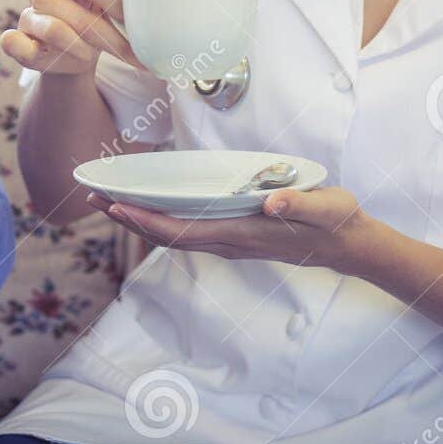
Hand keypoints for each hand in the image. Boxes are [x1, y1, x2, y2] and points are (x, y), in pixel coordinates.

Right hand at [0, 0, 147, 76]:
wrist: (74, 53)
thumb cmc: (94, 22)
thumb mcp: (110, 6)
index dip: (122, 9)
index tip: (142, 30)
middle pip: (84, 18)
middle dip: (114, 42)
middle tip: (134, 57)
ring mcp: (29, 15)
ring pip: (55, 32)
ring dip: (82, 50)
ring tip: (91, 56)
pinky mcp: (15, 38)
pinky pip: (14, 43)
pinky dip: (32, 53)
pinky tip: (51, 59)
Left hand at [87, 186, 373, 273]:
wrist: (349, 244)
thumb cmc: (335, 221)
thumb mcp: (324, 207)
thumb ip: (298, 204)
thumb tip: (271, 204)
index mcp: (243, 234)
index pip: (183, 232)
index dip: (146, 222)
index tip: (116, 207)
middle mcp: (230, 242)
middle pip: (168, 237)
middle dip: (129, 220)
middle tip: (93, 199)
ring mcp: (231, 242)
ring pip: (175, 236)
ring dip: (140, 222)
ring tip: (109, 203)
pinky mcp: (235, 235)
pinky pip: (188, 232)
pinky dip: (161, 221)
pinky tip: (150, 209)